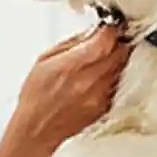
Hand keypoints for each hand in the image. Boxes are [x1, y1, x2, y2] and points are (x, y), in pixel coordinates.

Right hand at [0, 25, 130, 156]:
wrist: (37, 129)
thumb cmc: (36, 96)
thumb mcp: (44, 60)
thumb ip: (71, 44)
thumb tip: (92, 32)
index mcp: (71, 67)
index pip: (105, 41)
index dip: (111, 30)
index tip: (109, 27)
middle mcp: (88, 82)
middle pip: (119, 53)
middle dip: (117, 42)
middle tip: (109, 39)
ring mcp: (99, 96)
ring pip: (121, 68)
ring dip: (116, 59)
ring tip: (102, 58)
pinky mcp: (105, 107)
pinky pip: (117, 84)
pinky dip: (113, 76)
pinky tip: (100, 76)